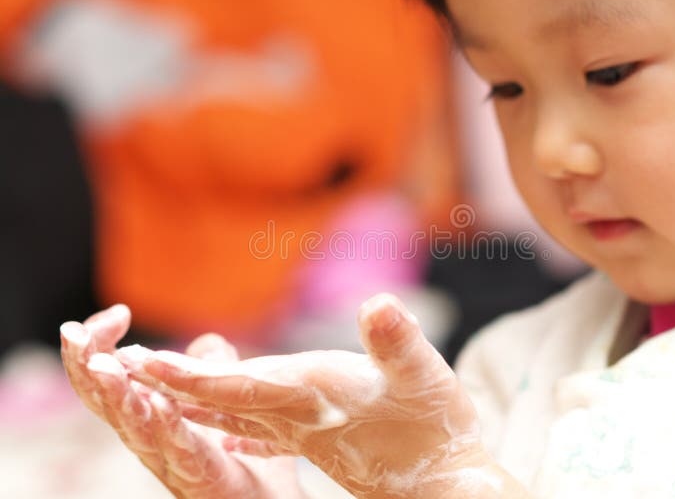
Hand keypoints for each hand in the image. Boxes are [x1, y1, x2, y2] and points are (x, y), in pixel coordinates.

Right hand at [60, 307, 306, 498]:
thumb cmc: (243, 466)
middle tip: (73, 333)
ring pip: (134, 427)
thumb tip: (205, 345)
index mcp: (152, 423)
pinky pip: (178, 450)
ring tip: (104, 364)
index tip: (114, 316)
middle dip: (88, 367)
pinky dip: (166, 425)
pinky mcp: (200, 479)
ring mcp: (172, 464)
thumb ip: (211, 375)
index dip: (103, 348)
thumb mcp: (227, 406)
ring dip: (118, 395)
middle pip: (108, 404)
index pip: (115, 382)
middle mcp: (153, 444)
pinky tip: (158, 402)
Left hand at [122, 294, 530, 498]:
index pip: (236, 385)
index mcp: (315, 393)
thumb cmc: (437, 432)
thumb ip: (398, 343)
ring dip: (192, 398)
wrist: (443, 487)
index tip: (140, 365)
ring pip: (234, 412)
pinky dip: (233, 421)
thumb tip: (380, 305)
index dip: (187, 376)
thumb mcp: (426, 378)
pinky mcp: (319, 439)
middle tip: (119, 364)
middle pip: (221, 398)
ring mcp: (305, 431)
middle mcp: (299, 414)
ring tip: (155, 384)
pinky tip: (224, 427)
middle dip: (172, 383)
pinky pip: (260, 429)